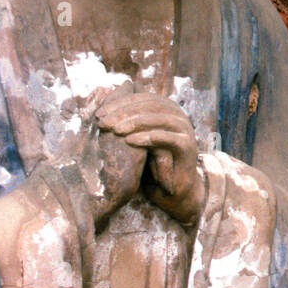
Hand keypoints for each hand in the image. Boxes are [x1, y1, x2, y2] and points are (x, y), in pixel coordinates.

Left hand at [96, 91, 204, 225]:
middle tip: (104, 123)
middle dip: (124, 112)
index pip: (142, 98)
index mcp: (166, 108)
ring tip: (115, 131)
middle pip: (150, 105)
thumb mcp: (136, 136)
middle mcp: (178, 115)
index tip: (99, 114)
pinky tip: (129, 141)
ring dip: (135, 123)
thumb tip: (106, 105)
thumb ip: (128, 119)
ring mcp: (185, 129)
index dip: (119, 103)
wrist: (171, 188)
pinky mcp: (188, 146)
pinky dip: (148, 137)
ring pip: (160, 119)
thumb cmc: (150, 161)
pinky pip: (168, 138)